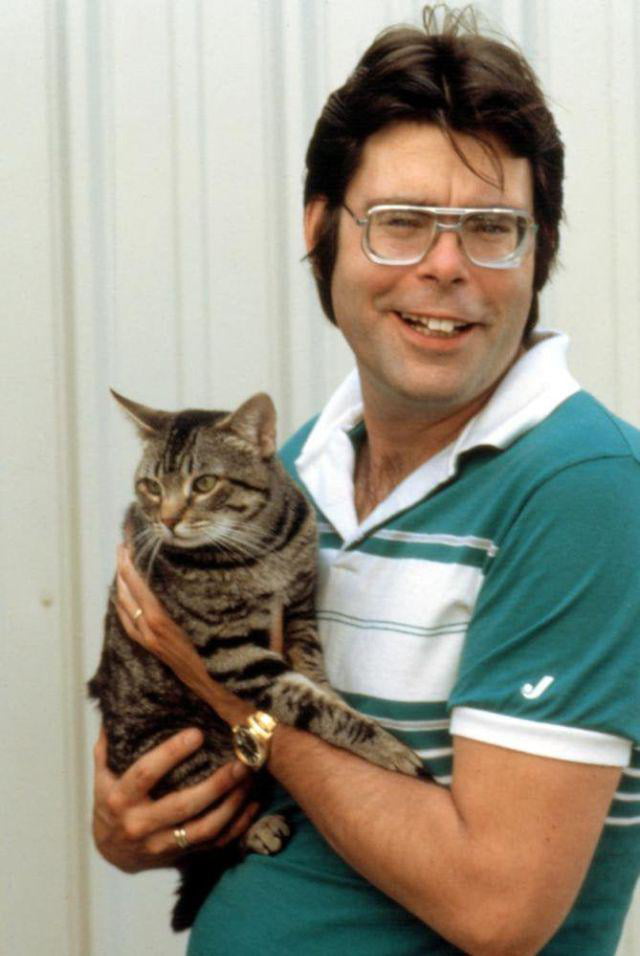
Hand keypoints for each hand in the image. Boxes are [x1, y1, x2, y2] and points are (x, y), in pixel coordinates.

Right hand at [93, 726, 258, 872]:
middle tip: (239, 761)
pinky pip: (214, 843)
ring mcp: (161, 844)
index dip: (171, 753)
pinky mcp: (180, 855)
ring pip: (203, 829)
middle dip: (215, 784)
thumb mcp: (103, 773)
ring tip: (249, 778)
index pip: (146, 773)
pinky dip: (237, 825)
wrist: (111, 850)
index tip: (197, 733)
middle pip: (182, 805)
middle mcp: (140, 824)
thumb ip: (110, 743)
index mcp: (120, 798)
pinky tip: (252, 803)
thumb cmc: (111, 800)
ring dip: (231, 804)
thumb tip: (117, 708)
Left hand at [114, 544, 252, 725]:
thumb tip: (278, 591)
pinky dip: (125, 613)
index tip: (130, 548)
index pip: (146, 600)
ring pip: (128, 618)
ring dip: (121, 591)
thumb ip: (265, 614)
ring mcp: (161, 651)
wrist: (243, 709)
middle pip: (131, 603)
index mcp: (179, 634)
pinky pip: (133, 632)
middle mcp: (164, 642)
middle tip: (121, 546)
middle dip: (123, 573)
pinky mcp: (163, 658)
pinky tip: (126, 603)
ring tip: (120, 567)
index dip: (134, 574)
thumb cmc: (249, 672)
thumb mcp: (258, 636)